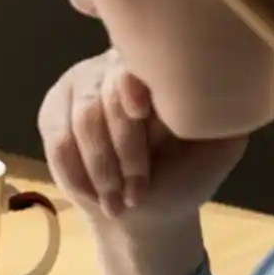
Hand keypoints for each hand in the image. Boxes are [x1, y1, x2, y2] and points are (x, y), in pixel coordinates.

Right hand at [38, 49, 247, 274]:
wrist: (145, 211)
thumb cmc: (186, 176)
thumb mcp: (220, 146)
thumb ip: (215, 114)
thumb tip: (207, 83)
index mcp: (158, 65)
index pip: (137, 63)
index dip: (132, 84)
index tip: (141, 111)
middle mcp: (115, 64)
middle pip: (107, 97)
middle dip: (123, 152)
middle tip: (136, 194)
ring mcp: (79, 85)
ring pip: (83, 121)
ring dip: (101, 169)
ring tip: (117, 202)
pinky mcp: (53, 113)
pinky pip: (58, 140)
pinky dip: (75, 173)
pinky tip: (93, 195)